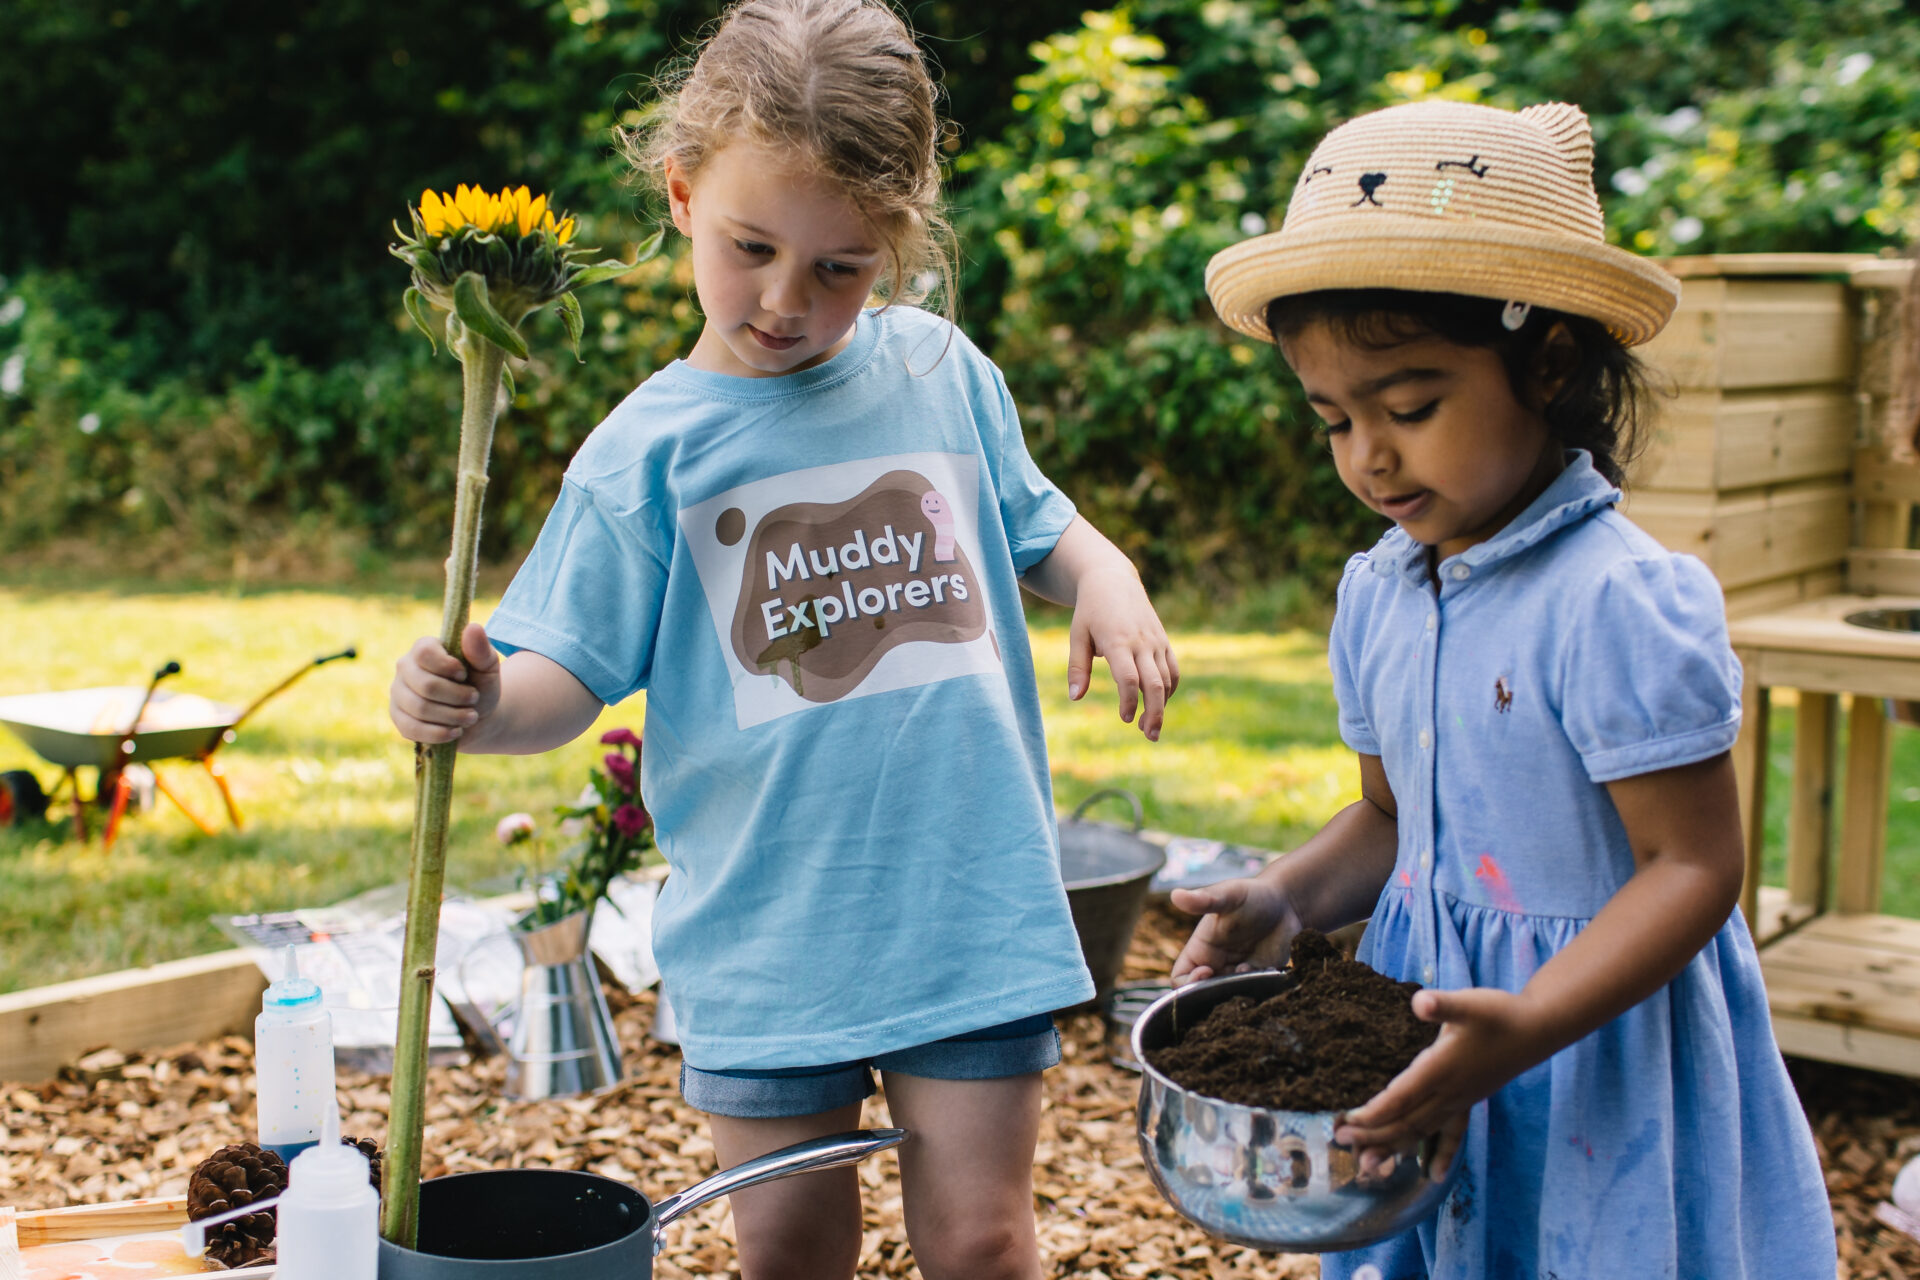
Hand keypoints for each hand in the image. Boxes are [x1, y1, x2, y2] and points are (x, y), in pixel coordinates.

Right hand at [389, 622, 500, 744]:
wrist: (477, 716)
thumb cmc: (480, 685)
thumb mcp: (488, 667)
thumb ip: (481, 650)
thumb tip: (473, 628)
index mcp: (424, 648)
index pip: (425, 653)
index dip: (448, 667)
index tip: (465, 675)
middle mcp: (405, 667)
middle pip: (426, 685)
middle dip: (457, 697)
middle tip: (475, 699)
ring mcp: (398, 693)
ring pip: (420, 708)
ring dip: (452, 716)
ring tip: (471, 717)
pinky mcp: (398, 717)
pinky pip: (411, 728)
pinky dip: (439, 733)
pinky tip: (456, 731)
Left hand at [1067, 565, 1177, 740]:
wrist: (1113, 580)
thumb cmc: (1090, 611)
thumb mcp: (1077, 635)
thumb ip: (1077, 667)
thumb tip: (1075, 697)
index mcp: (1117, 641)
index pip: (1129, 678)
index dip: (1130, 701)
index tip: (1126, 719)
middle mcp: (1141, 642)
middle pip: (1154, 683)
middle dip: (1155, 713)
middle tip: (1150, 736)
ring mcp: (1156, 641)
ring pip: (1167, 679)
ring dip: (1162, 705)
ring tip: (1150, 728)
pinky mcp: (1164, 640)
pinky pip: (1173, 669)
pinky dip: (1170, 689)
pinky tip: (1159, 704)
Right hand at [1169, 876, 1301, 985]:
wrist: (1287, 903)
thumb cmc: (1252, 895)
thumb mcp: (1228, 896)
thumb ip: (1204, 900)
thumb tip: (1176, 894)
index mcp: (1200, 949)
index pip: (1180, 977)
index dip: (1187, 983)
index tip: (1208, 971)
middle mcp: (1216, 965)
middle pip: (1203, 994)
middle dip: (1217, 991)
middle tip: (1236, 973)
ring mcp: (1237, 974)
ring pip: (1229, 998)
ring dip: (1239, 991)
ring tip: (1253, 968)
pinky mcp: (1258, 980)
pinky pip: (1253, 996)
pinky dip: (1259, 991)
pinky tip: (1269, 970)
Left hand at [1334, 986, 1550, 1181]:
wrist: (1537, 1030)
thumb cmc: (1500, 1014)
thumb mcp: (1471, 1004)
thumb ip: (1444, 1005)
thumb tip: (1421, 1003)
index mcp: (1442, 1069)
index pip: (1401, 1098)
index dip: (1374, 1113)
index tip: (1346, 1122)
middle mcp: (1449, 1092)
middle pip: (1405, 1121)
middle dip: (1372, 1134)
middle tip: (1339, 1141)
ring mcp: (1459, 1101)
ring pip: (1421, 1132)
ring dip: (1393, 1148)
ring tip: (1367, 1165)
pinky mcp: (1467, 1102)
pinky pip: (1449, 1135)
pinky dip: (1439, 1154)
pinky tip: (1433, 1174)